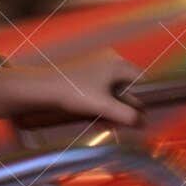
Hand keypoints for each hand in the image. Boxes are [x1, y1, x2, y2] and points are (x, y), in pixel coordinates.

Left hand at [7, 51, 142, 127]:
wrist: (42, 89)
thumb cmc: (73, 93)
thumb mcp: (104, 107)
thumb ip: (127, 116)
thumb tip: (143, 123)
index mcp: (118, 63)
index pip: (143, 82)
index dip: (141, 102)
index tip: (137, 119)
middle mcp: (110, 60)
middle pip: (128, 88)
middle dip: (123, 109)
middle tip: (117, 124)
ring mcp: (97, 65)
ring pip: (113, 92)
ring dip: (111, 109)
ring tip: (103, 123)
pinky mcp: (86, 73)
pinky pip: (101, 90)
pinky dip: (101, 104)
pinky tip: (95, 118)